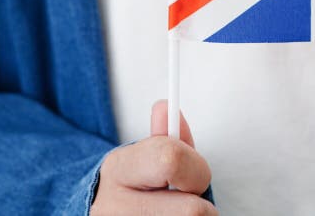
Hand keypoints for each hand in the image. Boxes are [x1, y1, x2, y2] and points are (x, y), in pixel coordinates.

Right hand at [91, 101, 216, 215]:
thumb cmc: (128, 189)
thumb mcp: (139, 159)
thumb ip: (164, 139)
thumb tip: (167, 108)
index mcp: (118, 170)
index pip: (171, 160)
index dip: (196, 169)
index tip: (192, 177)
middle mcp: (114, 209)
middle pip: (192, 210)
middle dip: (200, 206)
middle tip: (187, 203)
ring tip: (174, 215)